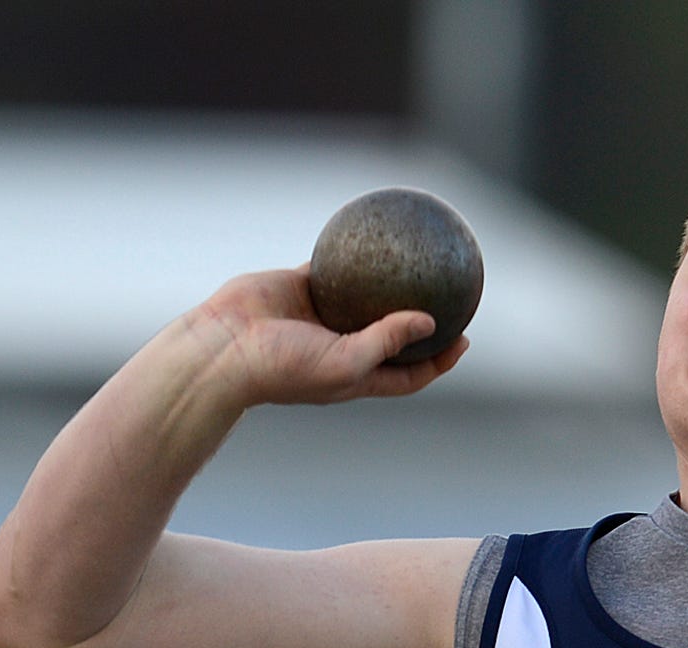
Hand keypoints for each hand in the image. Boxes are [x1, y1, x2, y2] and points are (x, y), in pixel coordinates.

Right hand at [184, 266, 469, 407]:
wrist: (224, 348)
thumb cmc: (284, 368)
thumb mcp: (346, 362)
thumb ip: (387, 341)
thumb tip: (431, 321)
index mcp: (357, 374)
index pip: (408, 373)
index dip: (438, 361)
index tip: (463, 340)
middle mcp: (343, 346)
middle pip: (393, 335)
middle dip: (422, 319)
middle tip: (451, 294)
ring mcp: (322, 317)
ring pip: (365, 297)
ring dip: (389, 282)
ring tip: (420, 259)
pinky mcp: (302, 287)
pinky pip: (334, 266)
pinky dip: (352, 254)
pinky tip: (376, 233)